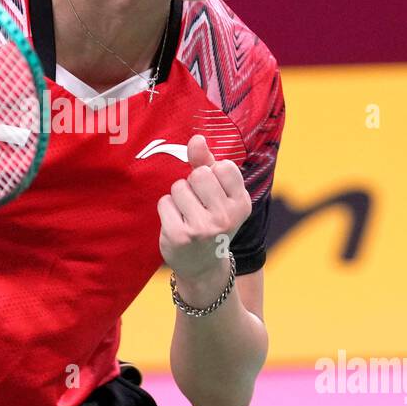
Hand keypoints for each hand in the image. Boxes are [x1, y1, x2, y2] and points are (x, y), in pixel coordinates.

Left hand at [157, 135, 250, 281]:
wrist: (203, 266)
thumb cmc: (211, 220)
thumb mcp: (218, 193)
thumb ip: (207, 162)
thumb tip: (196, 139)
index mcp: (242, 204)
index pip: (222, 166)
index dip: (213, 175)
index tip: (215, 194)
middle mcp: (226, 217)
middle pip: (199, 174)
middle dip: (193, 185)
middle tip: (199, 206)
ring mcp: (202, 229)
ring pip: (179, 187)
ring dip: (178, 197)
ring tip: (188, 215)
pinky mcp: (179, 236)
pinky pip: (164, 202)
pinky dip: (167, 210)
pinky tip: (177, 224)